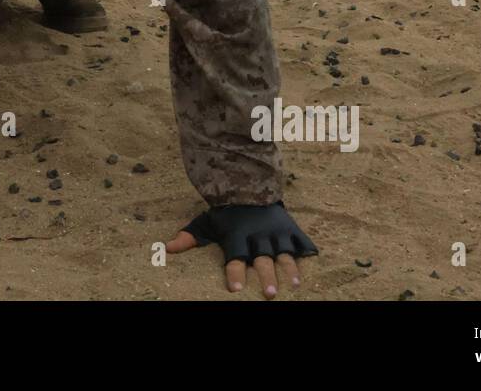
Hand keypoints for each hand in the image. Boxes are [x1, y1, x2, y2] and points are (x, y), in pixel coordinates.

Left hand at [167, 202, 316, 297]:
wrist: (249, 186)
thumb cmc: (226, 213)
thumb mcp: (206, 222)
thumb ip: (189, 237)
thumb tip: (167, 249)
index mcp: (236, 237)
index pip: (234, 258)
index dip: (234, 272)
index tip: (233, 288)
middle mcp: (257, 236)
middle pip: (262, 260)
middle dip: (266, 276)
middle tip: (269, 293)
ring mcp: (276, 232)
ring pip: (285, 253)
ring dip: (290, 269)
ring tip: (296, 284)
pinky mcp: (290, 228)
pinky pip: (301, 240)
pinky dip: (307, 249)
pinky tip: (313, 258)